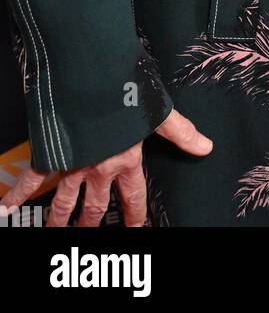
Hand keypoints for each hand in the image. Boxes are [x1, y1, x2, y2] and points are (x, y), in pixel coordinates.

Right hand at [0, 107, 211, 227]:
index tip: (136, 229)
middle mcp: (98, 167)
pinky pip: (31, 179)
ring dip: (59, 218)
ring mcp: (72, 164)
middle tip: (89, 234)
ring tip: (55, 232)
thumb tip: (205, 147)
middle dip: (94, 222)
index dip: (136, 216)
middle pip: (96, 205)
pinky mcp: (51, 154)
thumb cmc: (125, 90)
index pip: (133, 197)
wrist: (91, 78)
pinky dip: (16, 193)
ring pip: (63, 200)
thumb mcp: (159, 111)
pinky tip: (6, 207)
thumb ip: (182, 132)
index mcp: (125, 159)